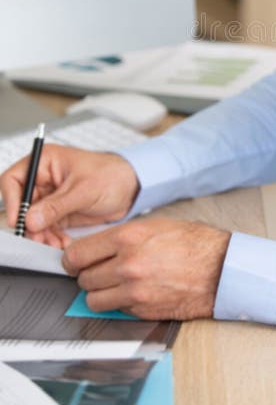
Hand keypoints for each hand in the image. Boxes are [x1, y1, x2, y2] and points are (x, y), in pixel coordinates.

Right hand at [0, 145, 138, 245]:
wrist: (132, 188)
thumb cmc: (113, 175)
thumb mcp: (84, 190)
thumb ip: (56, 205)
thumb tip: (31, 219)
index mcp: (46, 162)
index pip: (15, 179)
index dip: (13, 200)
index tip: (20, 219)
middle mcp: (45, 179)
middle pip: (22, 204)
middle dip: (29, 224)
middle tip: (38, 237)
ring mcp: (51, 197)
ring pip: (33, 220)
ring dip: (41, 234)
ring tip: (53, 243)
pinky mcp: (59, 212)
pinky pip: (46, 228)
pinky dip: (51, 238)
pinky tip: (61, 242)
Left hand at [63, 217, 231, 319]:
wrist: (220, 268)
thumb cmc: (193, 243)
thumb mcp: (154, 226)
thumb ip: (122, 237)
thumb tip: (95, 248)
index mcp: (128, 237)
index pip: (78, 254)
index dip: (73, 259)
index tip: (75, 262)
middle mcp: (127, 264)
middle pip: (83, 278)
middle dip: (88, 275)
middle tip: (99, 271)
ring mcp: (134, 290)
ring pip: (93, 299)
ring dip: (100, 292)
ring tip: (114, 284)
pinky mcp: (142, 310)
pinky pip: (115, 310)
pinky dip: (118, 303)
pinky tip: (133, 292)